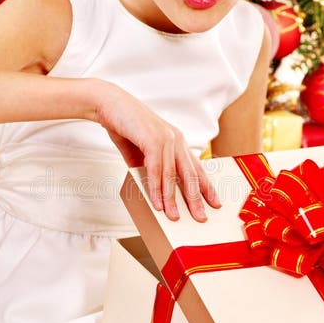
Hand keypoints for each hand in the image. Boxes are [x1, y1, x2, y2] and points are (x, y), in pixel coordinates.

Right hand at [96, 83, 219, 221]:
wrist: (109, 104)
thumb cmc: (125, 126)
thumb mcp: (141, 151)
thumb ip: (149, 168)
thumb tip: (153, 190)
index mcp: (177, 141)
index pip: (196, 168)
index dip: (206, 187)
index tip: (214, 203)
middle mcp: (176, 139)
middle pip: (190, 174)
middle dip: (196, 198)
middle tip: (201, 218)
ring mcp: (166, 138)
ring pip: (173, 175)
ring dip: (173, 199)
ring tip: (174, 217)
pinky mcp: (153, 139)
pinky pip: (157, 169)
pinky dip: (157, 188)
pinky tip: (157, 203)